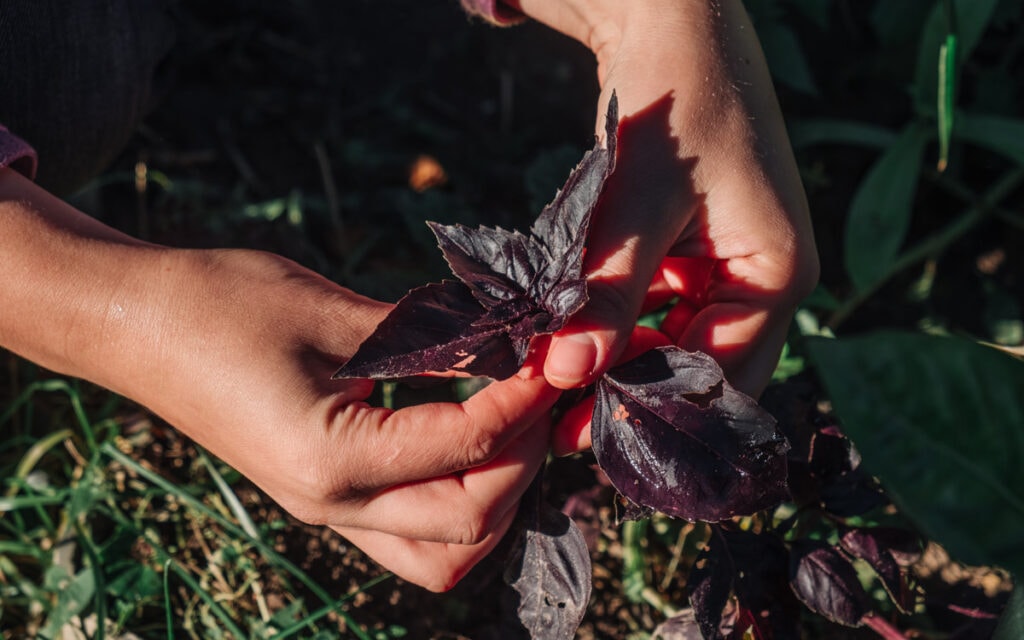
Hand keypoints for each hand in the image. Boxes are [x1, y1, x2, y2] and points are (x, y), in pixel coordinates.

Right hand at [0, 168, 558, 590]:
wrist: (134, 325)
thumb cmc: (219, 305)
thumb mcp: (332, 312)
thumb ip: (428, 339)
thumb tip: (510, 345)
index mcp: (329, 461)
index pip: (465, 448)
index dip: (522, 400)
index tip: (554, 354)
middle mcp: (331, 505)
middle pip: (468, 525)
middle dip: (524, 458)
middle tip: (541, 389)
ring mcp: (327, 510)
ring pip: (444, 553)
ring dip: (496, 498)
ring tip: (513, 424)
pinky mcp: (326, 497)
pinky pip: (413, 531)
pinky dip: (459, 498)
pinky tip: (472, 437)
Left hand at [512, 0, 818, 400]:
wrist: (673, 18)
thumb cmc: (673, 96)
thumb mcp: (638, 197)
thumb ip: (608, 289)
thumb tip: (566, 373)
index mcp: (777, 273)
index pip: (721, 376)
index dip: (652, 411)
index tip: (579, 433)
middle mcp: (761, 278)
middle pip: (697, 366)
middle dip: (630, 392)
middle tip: (557, 419)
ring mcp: (726, 264)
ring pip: (670, 339)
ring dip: (616, 360)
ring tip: (552, 383)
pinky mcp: (691, 247)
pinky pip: (654, 304)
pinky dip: (614, 320)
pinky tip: (567, 334)